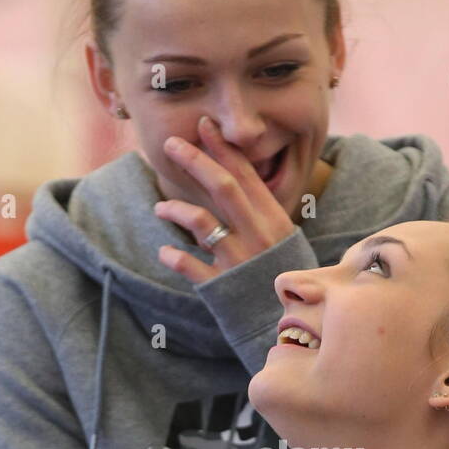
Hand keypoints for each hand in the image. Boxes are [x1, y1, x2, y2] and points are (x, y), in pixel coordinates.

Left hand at [153, 116, 297, 283]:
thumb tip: (235, 180)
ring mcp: (239, 261)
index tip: (204, 126)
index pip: (247, 175)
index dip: (224, 148)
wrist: (288, 322)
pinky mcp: (222, 286)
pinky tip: (164, 251)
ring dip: (176, 209)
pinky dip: (173, 256)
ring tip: (160, 207)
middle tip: (171, 144)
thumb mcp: (282, 240)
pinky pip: (190, 266)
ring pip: (202, 222)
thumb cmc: (283, 277)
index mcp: (274, 221)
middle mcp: (258, 236)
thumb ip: (260, 213)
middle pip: (223, 188)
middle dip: (196, 161)